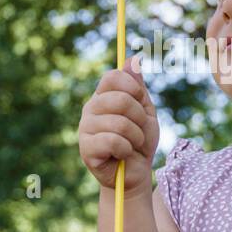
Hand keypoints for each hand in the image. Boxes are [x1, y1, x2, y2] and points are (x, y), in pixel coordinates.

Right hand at [78, 54, 158, 195]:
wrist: (136, 173)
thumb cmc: (140, 141)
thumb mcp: (145, 111)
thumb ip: (138, 86)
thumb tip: (134, 58)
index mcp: (103, 96)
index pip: (112, 77)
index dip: (131, 86)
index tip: (140, 99)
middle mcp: (91, 109)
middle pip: (120, 99)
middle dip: (139, 117)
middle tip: (139, 130)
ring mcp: (85, 128)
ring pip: (120, 123)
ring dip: (135, 136)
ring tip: (132, 144)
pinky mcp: (86, 149)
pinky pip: (113, 141)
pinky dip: (126, 149)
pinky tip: (121, 155)